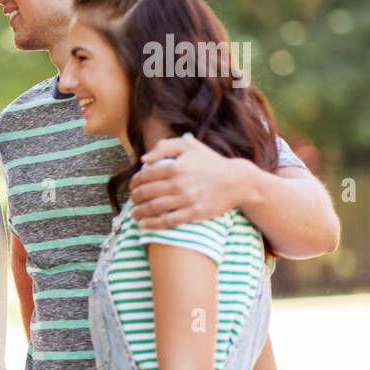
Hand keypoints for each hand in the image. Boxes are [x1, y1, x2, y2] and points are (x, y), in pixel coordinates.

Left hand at [129, 134, 251, 229]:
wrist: (237, 181)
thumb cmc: (210, 161)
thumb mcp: (189, 145)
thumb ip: (164, 146)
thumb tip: (143, 159)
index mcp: (175, 166)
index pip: (145, 175)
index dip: (135, 181)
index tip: (133, 185)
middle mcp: (179, 183)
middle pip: (146, 193)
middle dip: (135, 197)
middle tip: (133, 199)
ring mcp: (186, 199)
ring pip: (154, 208)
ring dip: (139, 212)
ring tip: (134, 213)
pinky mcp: (194, 213)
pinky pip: (167, 221)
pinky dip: (152, 224)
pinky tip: (143, 225)